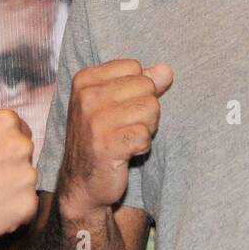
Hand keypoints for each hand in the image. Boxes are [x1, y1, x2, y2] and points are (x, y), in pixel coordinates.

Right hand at [0, 110, 36, 240]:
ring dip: (11, 189)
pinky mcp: (27, 204)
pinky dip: (11, 211)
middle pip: (25, 155)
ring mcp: (27, 176)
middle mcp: (21, 145)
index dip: (4, 144)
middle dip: (9, 165)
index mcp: (5, 122)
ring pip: (25, 182)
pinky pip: (25, 208)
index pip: (19, 129)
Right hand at [57, 59, 173, 220]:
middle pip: (146, 86)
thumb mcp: (114, 103)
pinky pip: (145, 135)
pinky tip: (127, 152)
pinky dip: (142, 146)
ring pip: (151, 109)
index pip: (135, 67)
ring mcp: (95, 122)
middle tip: (124, 127)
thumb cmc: (101, 137)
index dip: (137, 89)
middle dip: (145, 109)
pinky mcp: (107, 146)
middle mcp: (87, 97)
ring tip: (126, 139)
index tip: (119, 109)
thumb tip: (167, 71)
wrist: (82, 182)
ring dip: (145, 128)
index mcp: (85, 80)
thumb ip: (140, 82)